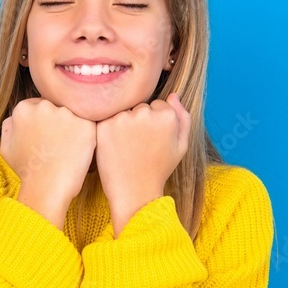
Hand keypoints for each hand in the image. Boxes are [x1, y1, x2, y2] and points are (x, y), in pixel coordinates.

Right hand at [0, 98, 96, 228]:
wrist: (46, 189)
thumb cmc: (26, 171)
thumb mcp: (6, 147)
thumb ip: (9, 126)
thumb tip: (16, 118)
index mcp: (24, 109)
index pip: (39, 105)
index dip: (45, 122)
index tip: (47, 137)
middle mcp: (45, 106)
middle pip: (57, 107)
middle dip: (59, 122)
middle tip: (58, 144)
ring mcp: (66, 114)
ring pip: (74, 115)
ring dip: (73, 127)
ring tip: (68, 149)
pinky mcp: (86, 125)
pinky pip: (89, 125)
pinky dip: (86, 137)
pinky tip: (78, 151)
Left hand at [95, 93, 190, 234]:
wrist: (135, 192)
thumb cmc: (159, 170)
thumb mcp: (181, 146)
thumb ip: (182, 117)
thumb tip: (173, 95)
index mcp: (166, 115)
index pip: (158, 105)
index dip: (155, 123)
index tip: (153, 140)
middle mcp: (145, 112)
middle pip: (139, 107)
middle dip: (139, 121)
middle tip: (139, 145)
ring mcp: (123, 118)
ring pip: (123, 112)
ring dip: (123, 124)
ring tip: (127, 147)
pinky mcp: (104, 126)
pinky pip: (107, 119)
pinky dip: (109, 130)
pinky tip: (115, 147)